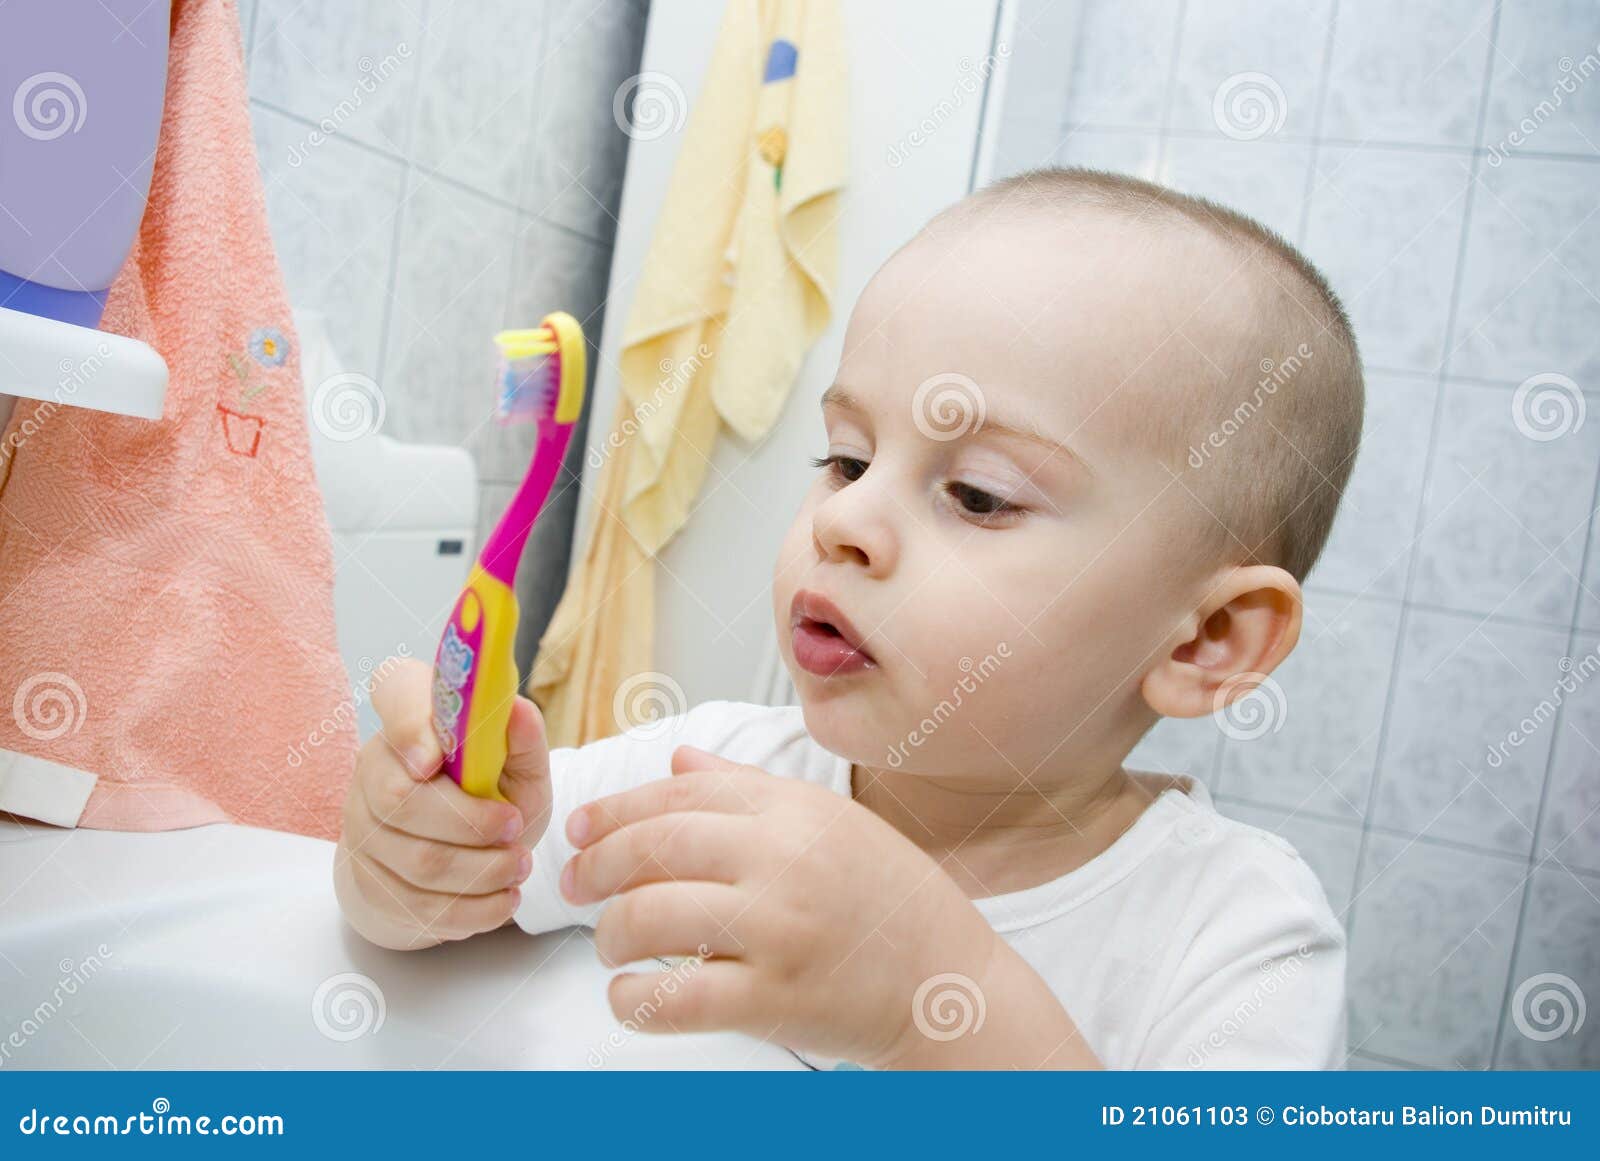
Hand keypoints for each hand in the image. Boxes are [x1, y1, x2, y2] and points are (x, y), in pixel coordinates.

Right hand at [334, 658, 549, 949]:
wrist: (457, 862)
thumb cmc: (493, 799)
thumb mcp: (520, 768)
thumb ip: (522, 741)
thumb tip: (516, 711)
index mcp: (412, 718)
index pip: (394, 692)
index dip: (409, 723)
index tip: (434, 758)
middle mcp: (375, 764)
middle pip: (400, 799)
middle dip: (471, 823)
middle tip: (516, 830)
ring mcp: (362, 827)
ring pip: (417, 860)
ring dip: (481, 871)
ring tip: (518, 867)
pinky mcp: (367, 882)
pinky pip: (417, 905)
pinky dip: (472, 908)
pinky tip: (502, 900)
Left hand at [558, 745, 1006, 1066]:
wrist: (947, 980)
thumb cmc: (887, 898)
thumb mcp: (830, 822)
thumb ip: (747, 788)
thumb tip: (679, 759)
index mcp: (793, 810)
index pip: (681, 791)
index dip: (617, 807)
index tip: (578, 828)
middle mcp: (782, 860)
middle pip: (655, 845)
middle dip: (596, 864)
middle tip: (574, 885)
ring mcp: (778, 930)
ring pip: (652, 916)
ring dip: (609, 932)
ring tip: (609, 944)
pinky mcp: (775, 999)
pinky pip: (677, 998)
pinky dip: (634, 999)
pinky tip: (627, 994)